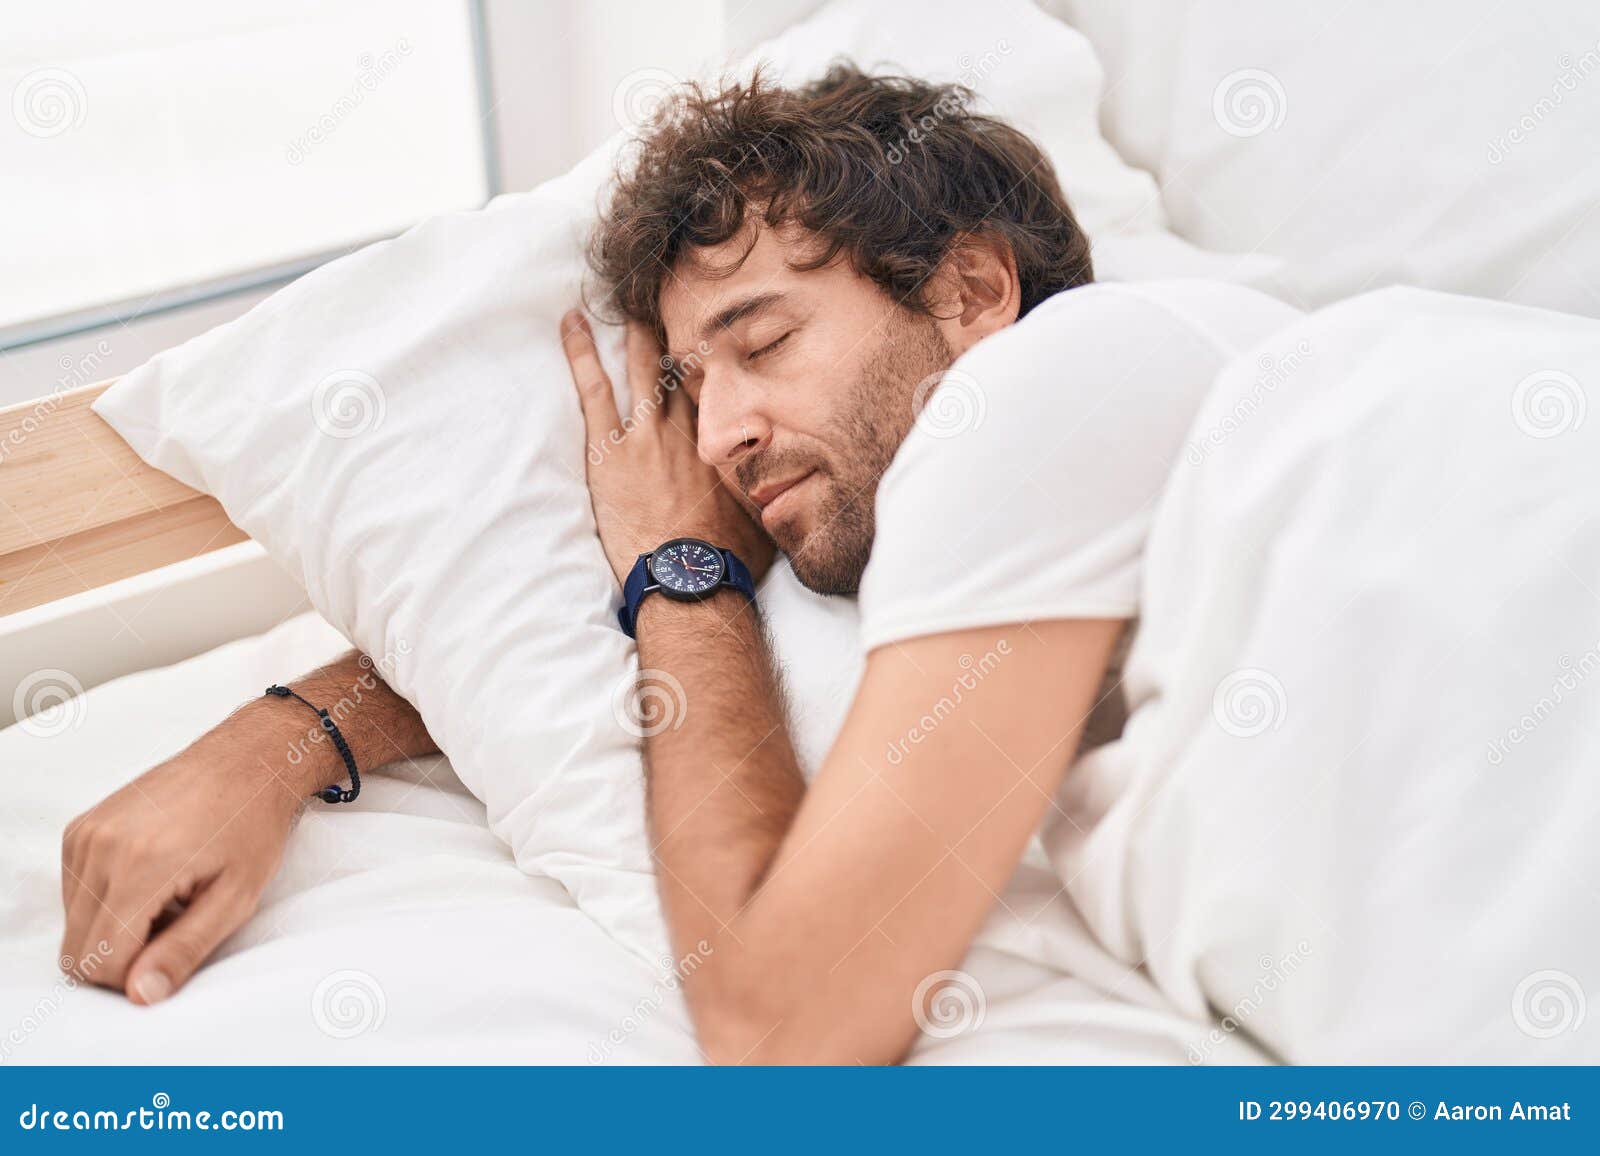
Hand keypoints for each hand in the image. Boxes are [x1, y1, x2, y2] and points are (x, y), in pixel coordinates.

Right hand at [59, 699, 335, 1003]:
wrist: (247, 759)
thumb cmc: (252, 825)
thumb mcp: (236, 897)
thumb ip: (184, 950)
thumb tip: (139, 996)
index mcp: (141, 865)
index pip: (99, 962)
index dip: (133, 979)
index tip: (172, 958)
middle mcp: (100, 846)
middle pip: (77, 949)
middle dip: (122, 957)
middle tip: (176, 926)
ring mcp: (85, 833)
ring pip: (74, 925)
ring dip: (115, 927)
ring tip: (169, 897)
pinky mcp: (80, 828)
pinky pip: (74, 893)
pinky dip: (107, 900)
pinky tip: (153, 878)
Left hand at [562, 313, 773, 583]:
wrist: (689, 577)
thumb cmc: (728, 558)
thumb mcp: (764, 521)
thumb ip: (769, 495)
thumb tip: (794, 493)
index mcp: (727, 441)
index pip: (721, 386)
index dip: (714, 359)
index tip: (711, 336)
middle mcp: (690, 427)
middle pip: (684, 366)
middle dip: (677, 330)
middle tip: (667, 299)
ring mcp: (648, 434)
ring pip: (639, 365)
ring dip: (632, 330)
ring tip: (620, 298)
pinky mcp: (610, 450)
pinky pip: (593, 389)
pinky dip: (581, 353)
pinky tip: (571, 323)